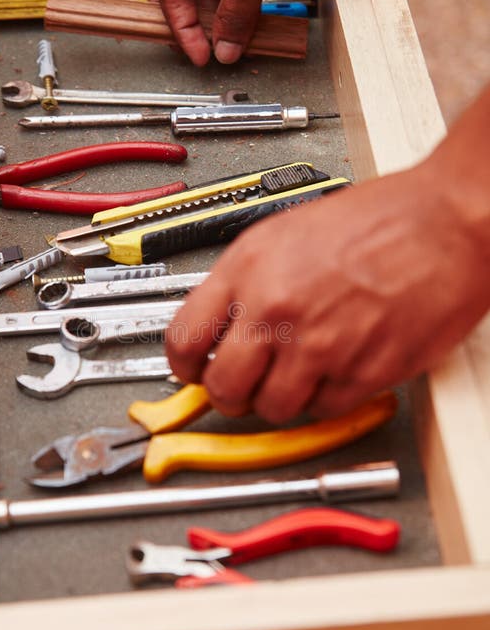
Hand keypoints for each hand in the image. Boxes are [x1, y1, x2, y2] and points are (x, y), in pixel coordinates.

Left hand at [166, 86, 489, 420]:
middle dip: (230, 395)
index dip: (184, 366)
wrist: (447, 221)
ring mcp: (319, 344)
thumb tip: (218, 322)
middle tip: (244, 387)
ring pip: (273, 409)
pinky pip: (324, 410)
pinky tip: (338, 369)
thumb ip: (245, 281)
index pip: (183, 340)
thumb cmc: (382, 219)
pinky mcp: (362, 372)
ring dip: (281, 400)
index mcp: (249, 268)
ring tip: (299, 376)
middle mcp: (277, 308)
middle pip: (223, 388)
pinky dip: (327, 399)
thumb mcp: (286, 233)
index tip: (192, 372)